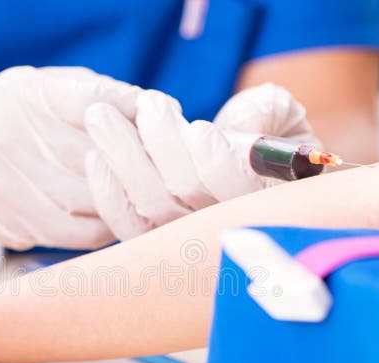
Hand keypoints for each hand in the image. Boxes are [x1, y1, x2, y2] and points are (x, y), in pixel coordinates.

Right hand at [0, 66, 140, 249]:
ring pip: (91, 201)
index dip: (132, 116)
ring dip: (124, 198)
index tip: (154, 122)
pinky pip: (78, 234)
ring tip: (141, 191)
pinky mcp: (11, 224)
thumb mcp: (40, 87)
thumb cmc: (9, 116)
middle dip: (135, 162)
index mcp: (22, 95)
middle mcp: (6, 138)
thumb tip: (156, 111)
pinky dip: (105, 225)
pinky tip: (113, 213)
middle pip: (97, 157)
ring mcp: (6, 186)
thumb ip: (94, 93)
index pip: (94, 102)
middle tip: (157, 165)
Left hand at [84, 83, 318, 239]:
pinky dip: (109, 195)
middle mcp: (228, 230)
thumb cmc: (269, 133)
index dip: (218, 164)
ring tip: (103, 118)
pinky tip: (97, 160)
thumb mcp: (281, 115)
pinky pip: (129, 229)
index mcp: (269, 202)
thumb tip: (242, 124)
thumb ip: (268, 111)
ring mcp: (189, 242)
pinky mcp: (156, 244)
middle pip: (189, 200)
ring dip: (124, 159)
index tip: (200, 128)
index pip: (241, 192)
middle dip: (164, 146)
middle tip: (147, 103)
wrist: (245, 165)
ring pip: (153, 211)